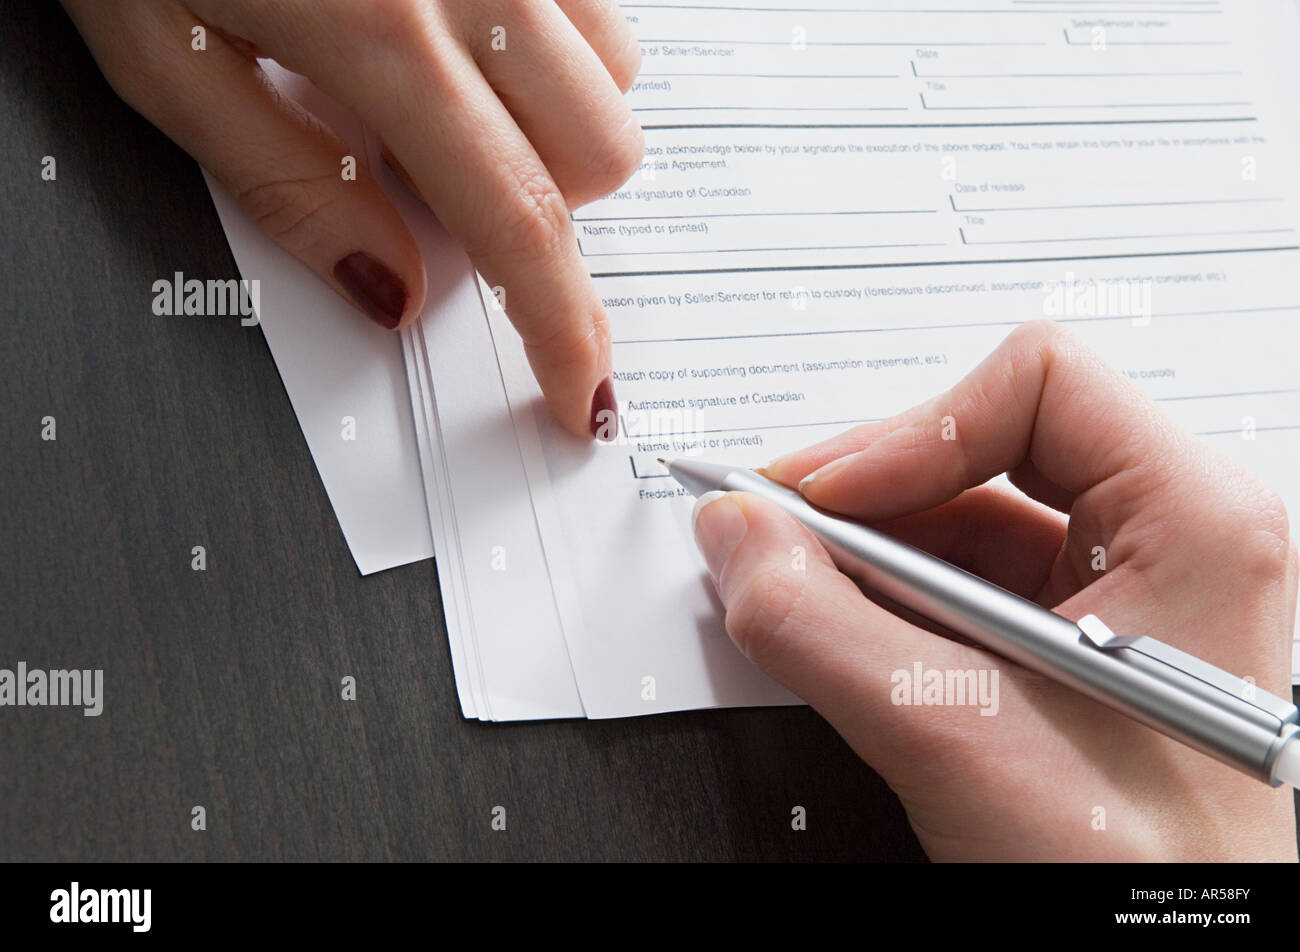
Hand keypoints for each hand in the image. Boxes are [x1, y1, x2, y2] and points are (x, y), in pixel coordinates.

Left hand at [61, 0, 642, 438]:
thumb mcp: (160, 57)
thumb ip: (285, 183)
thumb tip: (386, 287)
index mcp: (382, 39)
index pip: (517, 225)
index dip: (562, 330)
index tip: (581, 393)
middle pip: (601, 159)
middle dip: (546, 208)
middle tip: (448, 186)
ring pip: (616, 77)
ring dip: (554, 123)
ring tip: (456, 91)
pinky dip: (556, 45)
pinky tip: (474, 26)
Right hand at [693, 321, 1298, 859]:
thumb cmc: (1146, 878)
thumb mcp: (959, 739)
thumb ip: (820, 627)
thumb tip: (736, 538)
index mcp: (1191, 520)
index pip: (1035, 385)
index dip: (911, 431)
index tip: (821, 499)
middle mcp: (1165, 539)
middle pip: (986, 445)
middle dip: (867, 496)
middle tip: (773, 535)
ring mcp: (1117, 593)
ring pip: (963, 517)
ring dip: (864, 551)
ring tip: (794, 593)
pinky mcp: (1071, 643)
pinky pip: (962, 583)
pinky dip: (885, 599)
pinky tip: (838, 630)